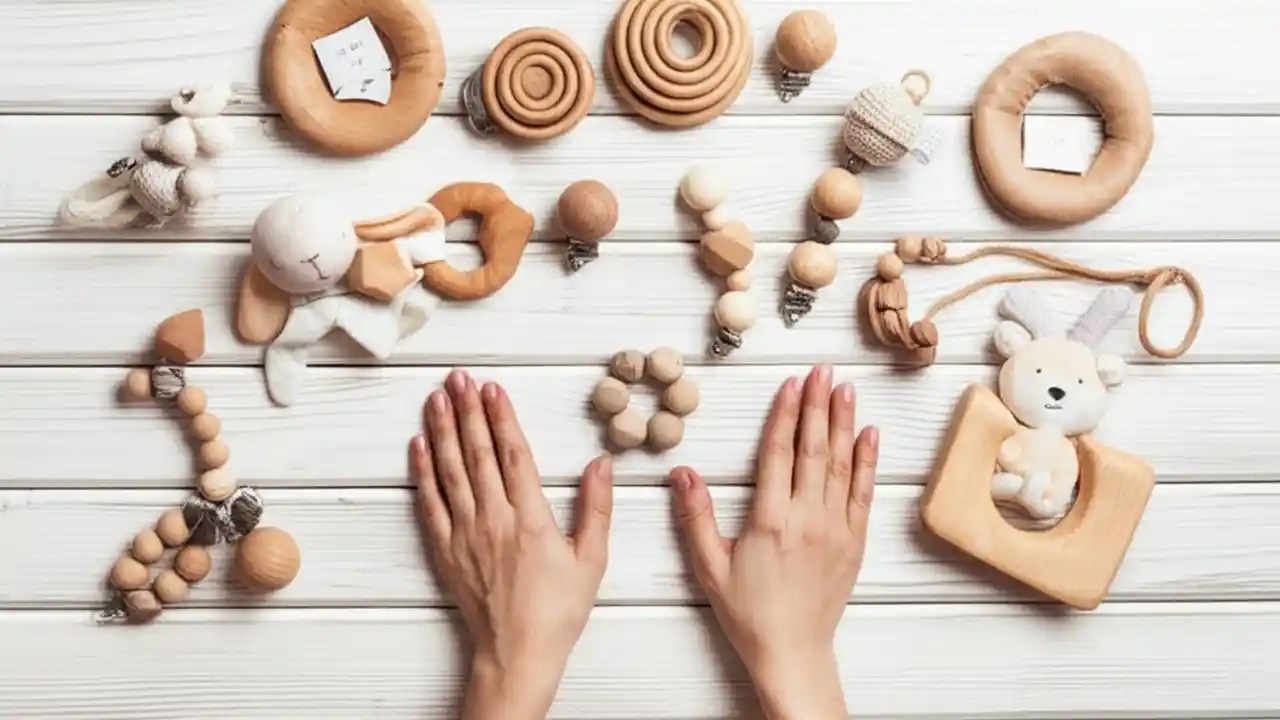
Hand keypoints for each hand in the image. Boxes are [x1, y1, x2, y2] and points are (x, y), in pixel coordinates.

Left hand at [411, 370, 613, 719]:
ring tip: (437, 398)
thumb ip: (596, 508)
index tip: (494, 389)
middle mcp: (494, 519)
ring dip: (443, 430)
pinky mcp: (446, 550)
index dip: (503, 417)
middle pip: (478, 453)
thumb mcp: (591, 560)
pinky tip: (419, 445)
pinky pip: (430, 503)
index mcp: (531, 519)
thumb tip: (601, 464)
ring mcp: (465, 533)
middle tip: (460, 378)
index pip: (514, 455)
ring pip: (450, 470)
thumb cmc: (557, 612)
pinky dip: (423, 472)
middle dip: (468, 411)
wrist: (517, 653)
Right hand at [669, 365, 878, 719]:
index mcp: (770, 521)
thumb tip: (682, 474)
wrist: (792, 651)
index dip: (784, 415)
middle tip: (821, 371)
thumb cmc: (749, 612)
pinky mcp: (854, 541)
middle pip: (814, 449)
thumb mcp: (710, 566)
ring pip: (842, 464)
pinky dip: (867, 461)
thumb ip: (695, 517)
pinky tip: (869, 434)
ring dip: (843, 423)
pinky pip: (864, 492)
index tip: (789, 385)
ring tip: (844, 388)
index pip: (778, 455)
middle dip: (816, 405)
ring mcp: (835, 528)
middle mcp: (807, 519)